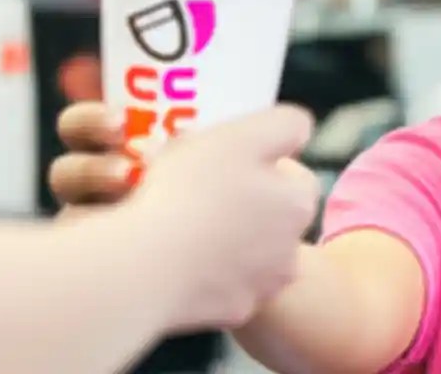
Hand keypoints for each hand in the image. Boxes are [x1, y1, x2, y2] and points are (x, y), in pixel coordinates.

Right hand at [50, 103, 321, 330]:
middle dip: (243, 205)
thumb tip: (298, 131)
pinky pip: (220, 286)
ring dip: (225, 241)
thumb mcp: (242, 135)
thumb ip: (284, 125)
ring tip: (183, 226)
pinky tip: (175, 260)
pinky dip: (204, 274)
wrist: (141, 267)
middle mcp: (291, 251)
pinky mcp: (231, 315)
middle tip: (199, 191)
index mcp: (298, 204)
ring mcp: (261, 287)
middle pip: (271, 219)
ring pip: (248, 255)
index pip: (295, 179)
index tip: (226, 163)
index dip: (262, 166)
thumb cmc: (191, 192)